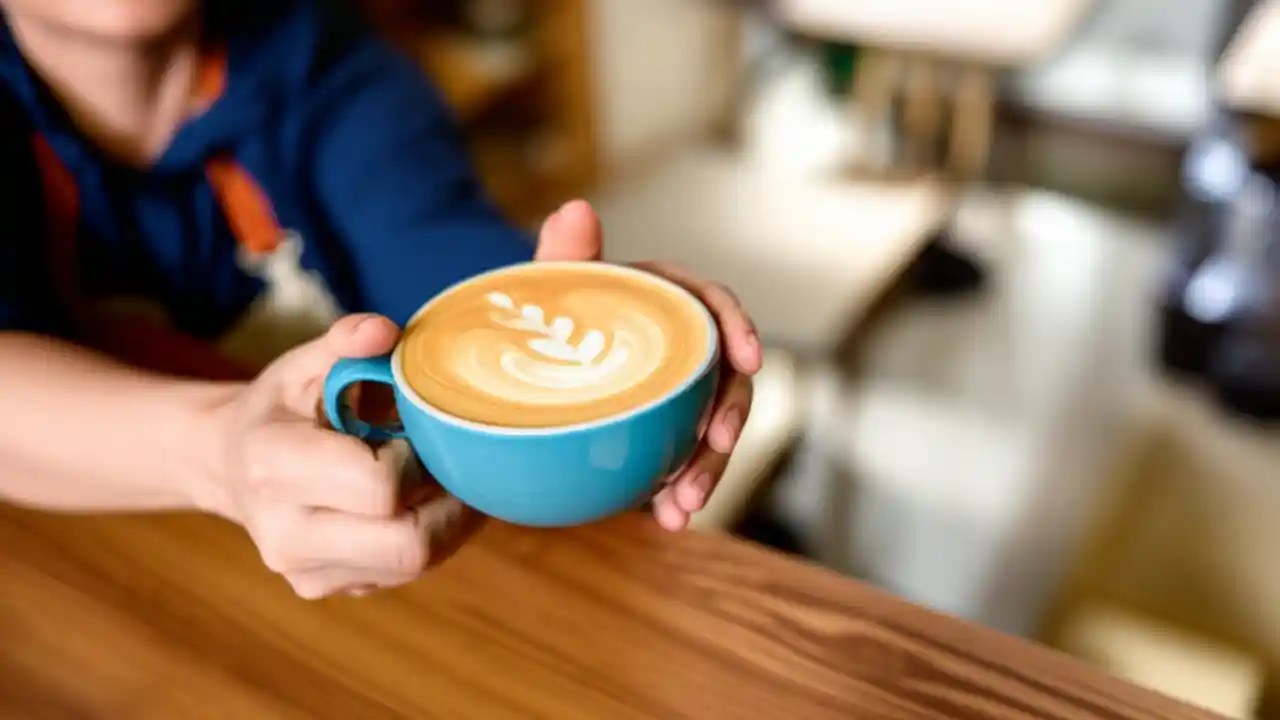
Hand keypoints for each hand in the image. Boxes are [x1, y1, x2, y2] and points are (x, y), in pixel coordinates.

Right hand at [204, 315, 480, 598]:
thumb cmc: (279, 407)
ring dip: (447, 521)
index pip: (380, 487)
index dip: (416, 459)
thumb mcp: (303, 364)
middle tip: (452, 463)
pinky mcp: (325, 588)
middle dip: (447, 501)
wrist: (228, 463)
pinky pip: (403, 574)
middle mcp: (284, 534)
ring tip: (439, 478)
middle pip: (408, 543)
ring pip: (416, 563)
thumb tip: (385, 331)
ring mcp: (305, 571)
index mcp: (274, 466)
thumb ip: (344, 342)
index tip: (414, 432)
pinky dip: (429, 538)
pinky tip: (419, 503)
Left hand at [537, 200, 761, 530]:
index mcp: (657, 301)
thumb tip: (575, 208)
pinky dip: (684, 489)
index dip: (737, 326)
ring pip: (711, 427)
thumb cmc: (535, 323)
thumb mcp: (545, 292)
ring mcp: (673, 395)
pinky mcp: (662, 433)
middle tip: (717, 447)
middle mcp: (676, 347)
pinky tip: (670, 517)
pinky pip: (686, 460)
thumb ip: (562, 256)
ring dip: (709, 468)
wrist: (507, 379)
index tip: (750, 358)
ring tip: (683, 506)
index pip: (710, 304)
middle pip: (722, 377)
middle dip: (729, 417)